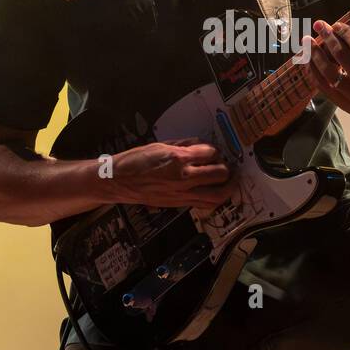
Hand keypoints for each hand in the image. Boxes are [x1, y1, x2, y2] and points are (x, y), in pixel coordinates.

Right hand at [107, 138, 236, 208]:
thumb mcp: (160, 145)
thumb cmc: (135, 160)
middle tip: (229, 166)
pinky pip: (204, 204)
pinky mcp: (178, 204)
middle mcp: (184, 177)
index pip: (209, 153)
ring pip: (217, 195)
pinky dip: (214, 198)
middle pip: (220, 174)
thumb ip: (183, 145)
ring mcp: (182, 193)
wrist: (118, 181)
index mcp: (178, 158)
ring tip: (230, 181)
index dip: (214, 150)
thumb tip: (200, 145)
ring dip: (228, 187)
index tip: (213, 151)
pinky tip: (214, 191)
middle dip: (228, 169)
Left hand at [303, 21, 349, 124]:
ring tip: (307, 43)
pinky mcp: (346, 106)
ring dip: (315, 56)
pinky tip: (308, 62)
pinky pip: (324, 89)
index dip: (346, 33)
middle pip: (342, 57)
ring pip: (329, 74)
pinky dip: (313, 74)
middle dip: (328, 39)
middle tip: (319, 25)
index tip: (336, 24)